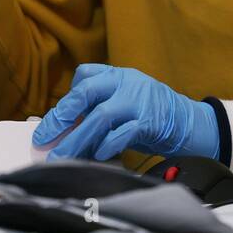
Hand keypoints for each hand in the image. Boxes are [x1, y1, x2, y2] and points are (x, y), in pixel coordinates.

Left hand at [33, 65, 219, 161]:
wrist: (188, 122)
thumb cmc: (149, 115)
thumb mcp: (125, 102)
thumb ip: (99, 110)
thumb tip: (64, 132)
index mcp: (119, 76)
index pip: (85, 75)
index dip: (68, 97)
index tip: (56, 120)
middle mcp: (127, 83)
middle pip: (86, 92)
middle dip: (62, 116)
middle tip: (44, 138)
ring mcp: (139, 101)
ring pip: (101, 116)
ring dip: (78, 139)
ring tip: (62, 157)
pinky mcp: (150, 121)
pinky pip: (124, 132)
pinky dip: (108, 144)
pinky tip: (97, 155)